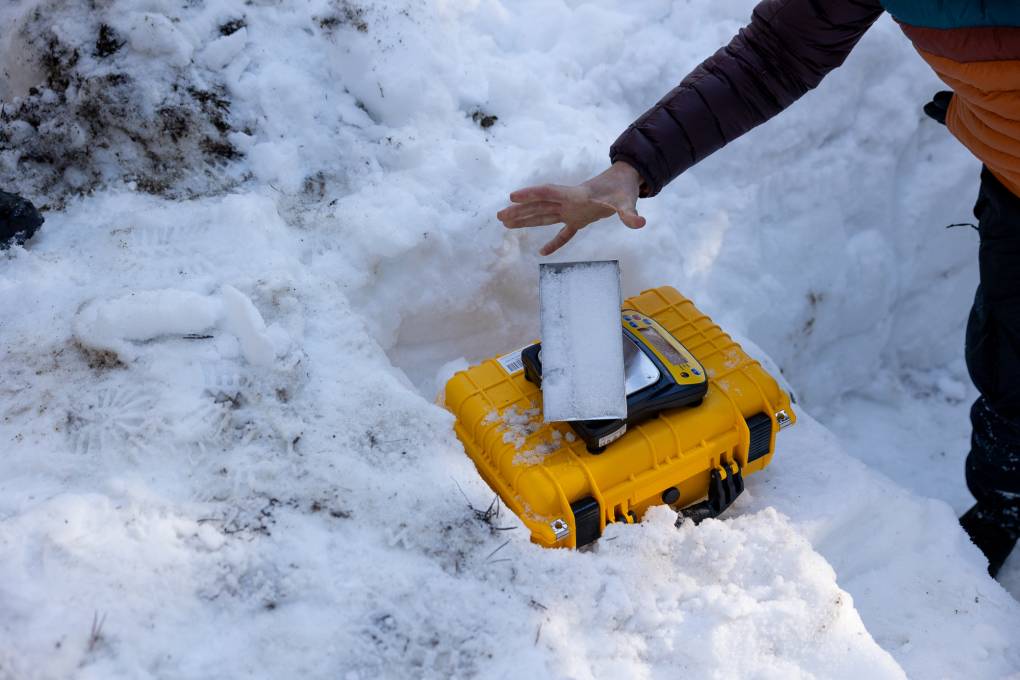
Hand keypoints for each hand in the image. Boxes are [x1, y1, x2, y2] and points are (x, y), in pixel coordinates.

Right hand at [497, 161, 645, 254]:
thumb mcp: (627, 201)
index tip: (512, 196)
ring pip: (543, 216)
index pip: (549, 193)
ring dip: (525, 220)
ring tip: (505, 223)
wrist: (625, 182)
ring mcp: (571, 211)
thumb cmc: (624, 189)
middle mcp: (569, 202)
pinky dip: (554, 243)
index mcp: (576, 195)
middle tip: (499, 216)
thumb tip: (640, 223)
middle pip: (539, 206)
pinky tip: (542, 253)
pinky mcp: (578, 220)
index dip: (531, 194)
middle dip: (519, 211)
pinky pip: (562, 233)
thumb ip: (630, 214)